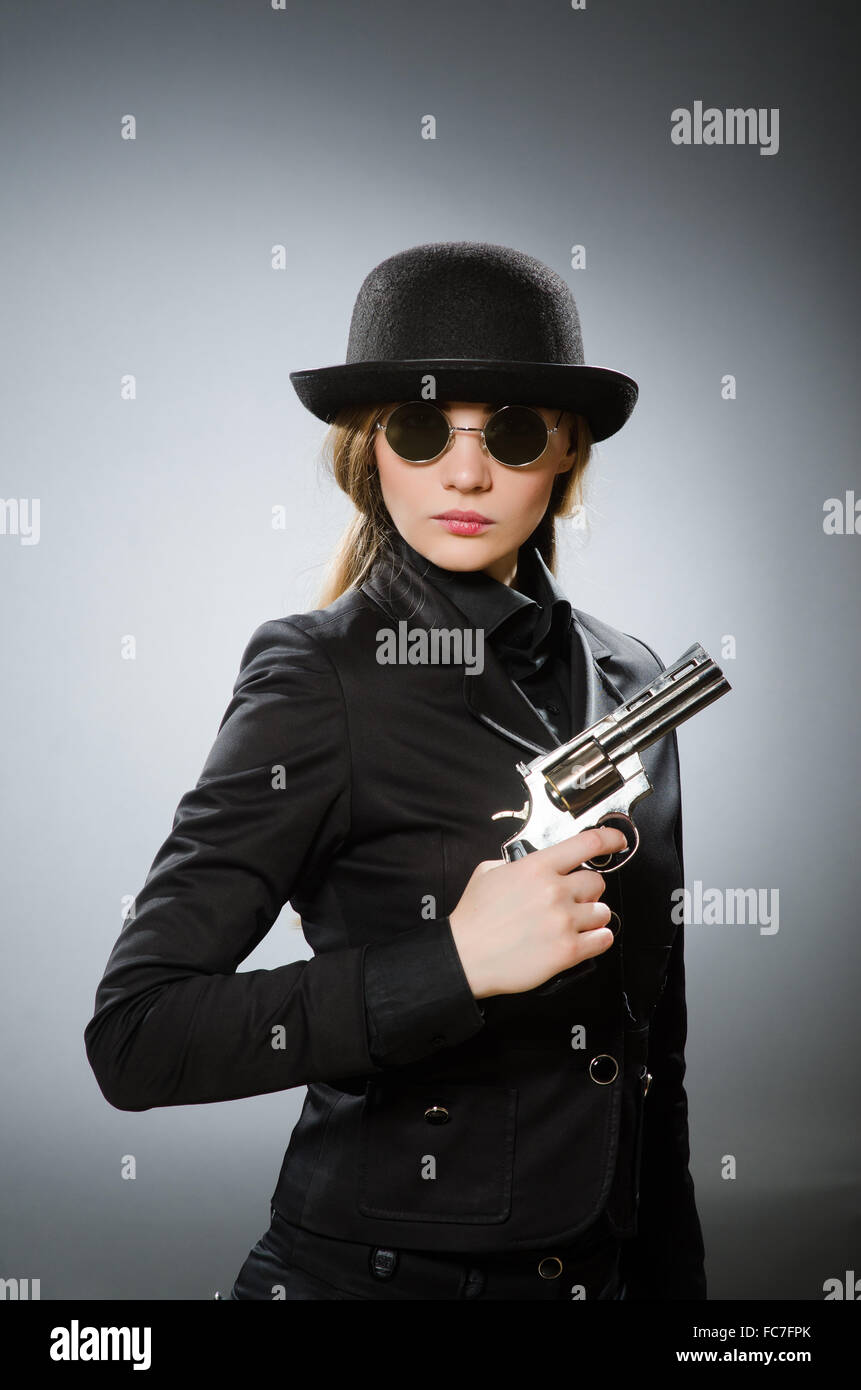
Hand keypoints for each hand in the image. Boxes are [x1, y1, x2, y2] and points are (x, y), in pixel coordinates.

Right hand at [448, 825, 626, 998]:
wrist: (465, 956)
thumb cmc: (473, 919)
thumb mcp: (487, 873)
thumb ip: (515, 864)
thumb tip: (529, 864)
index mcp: (536, 867)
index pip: (588, 844)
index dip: (610, 839)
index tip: (617, 841)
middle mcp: (554, 891)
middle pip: (597, 881)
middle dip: (586, 890)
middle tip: (570, 900)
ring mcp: (563, 921)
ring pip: (603, 911)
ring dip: (591, 917)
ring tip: (571, 924)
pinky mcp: (568, 950)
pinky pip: (603, 939)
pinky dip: (597, 939)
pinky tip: (583, 939)